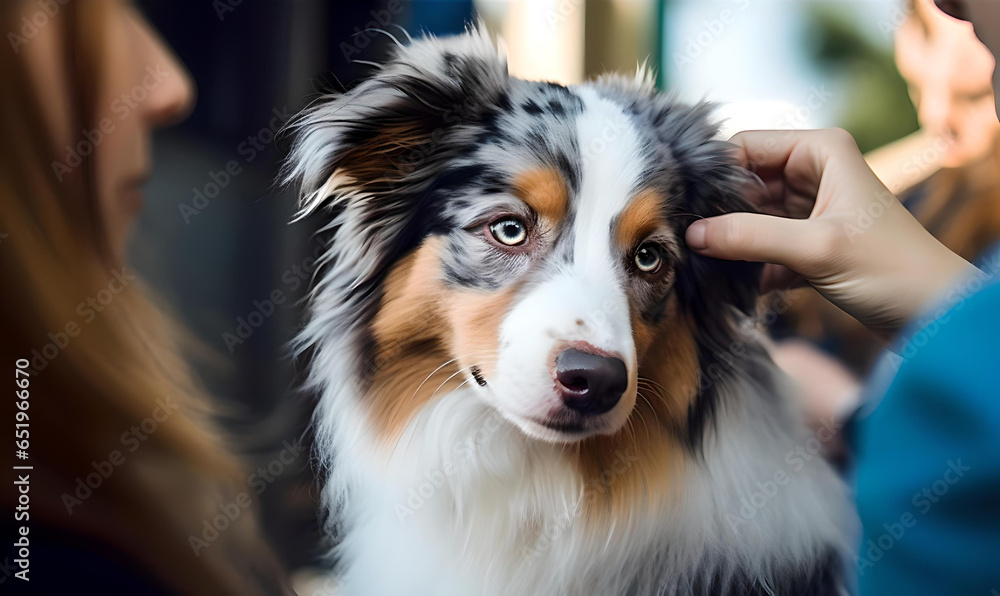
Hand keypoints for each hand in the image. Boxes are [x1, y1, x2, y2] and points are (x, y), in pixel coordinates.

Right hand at [685, 129, 976, 335]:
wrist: (934, 314)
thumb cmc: (891, 269)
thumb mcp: (816, 249)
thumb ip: (751, 238)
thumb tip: (692, 234)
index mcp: (820, 151)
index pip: (745, 146)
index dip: (712, 173)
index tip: (680, 203)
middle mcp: (812, 173)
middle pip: (742, 184)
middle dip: (717, 213)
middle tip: (682, 240)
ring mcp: (808, 210)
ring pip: (749, 218)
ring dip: (730, 244)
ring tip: (700, 265)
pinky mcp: (806, 245)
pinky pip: (762, 247)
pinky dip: (749, 266)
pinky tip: (731, 287)